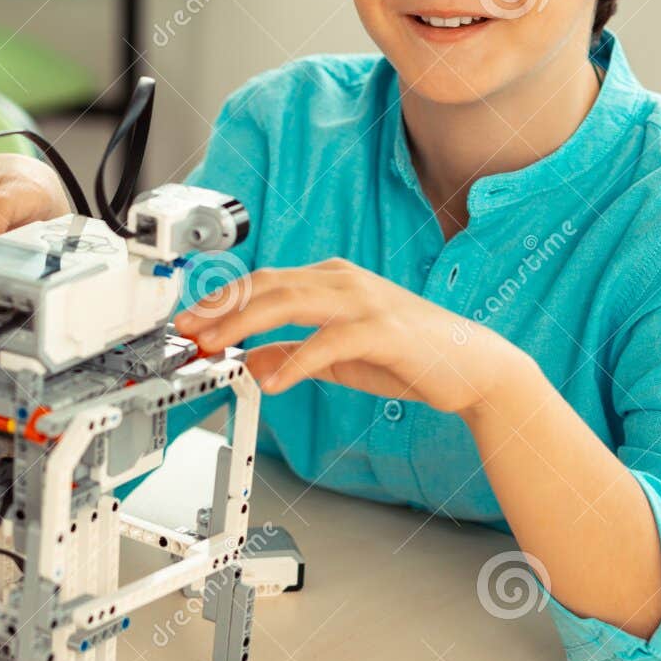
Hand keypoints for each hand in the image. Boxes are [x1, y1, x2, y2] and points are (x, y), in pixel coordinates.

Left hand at [174, 257, 525, 418]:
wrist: (473, 368)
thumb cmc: (410, 356)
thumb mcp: (339, 358)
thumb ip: (295, 354)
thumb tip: (252, 363)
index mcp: (332, 280)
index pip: (263, 282)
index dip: (221, 302)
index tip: (188, 323)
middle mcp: (345, 281)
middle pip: (269, 285)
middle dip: (221, 309)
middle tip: (187, 332)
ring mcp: (366, 301)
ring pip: (292, 301)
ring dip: (246, 324)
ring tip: (215, 347)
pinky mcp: (385, 330)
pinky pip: (332, 341)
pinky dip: (298, 359)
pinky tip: (275, 380)